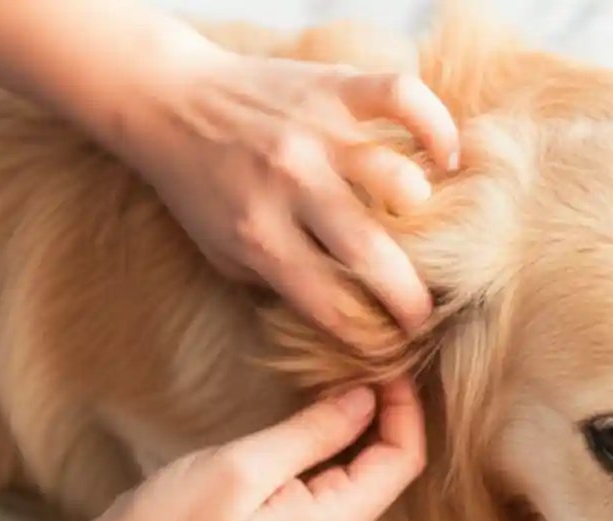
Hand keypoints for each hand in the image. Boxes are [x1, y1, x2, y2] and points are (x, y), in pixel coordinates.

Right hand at [99, 377, 426, 520]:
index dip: (404, 407)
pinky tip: (321, 410)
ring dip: (363, 424)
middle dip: (387, 410)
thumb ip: (314, 431)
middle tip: (362, 357)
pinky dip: (339, 442)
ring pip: (368, 471)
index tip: (384, 359)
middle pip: (391, 465)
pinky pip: (341, 481)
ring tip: (342, 374)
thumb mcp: (246, 465)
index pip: (402, 459)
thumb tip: (367, 396)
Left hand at [110, 40, 458, 342]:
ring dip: (420, 210)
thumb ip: (275, 285)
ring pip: (395, 179)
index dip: (369, 334)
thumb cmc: (199, 186)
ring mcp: (316, 133)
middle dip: (410, 299)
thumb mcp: (220, 253)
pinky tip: (446, 156)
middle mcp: (291, 186)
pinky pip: (402, 98)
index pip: (331, 305)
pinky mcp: (333, 86)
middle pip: (372, 256)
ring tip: (425, 224)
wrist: (166, 100)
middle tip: (425, 314)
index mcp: (260, 237)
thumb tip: (337, 318)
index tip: (391, 343)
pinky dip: (435, 125)